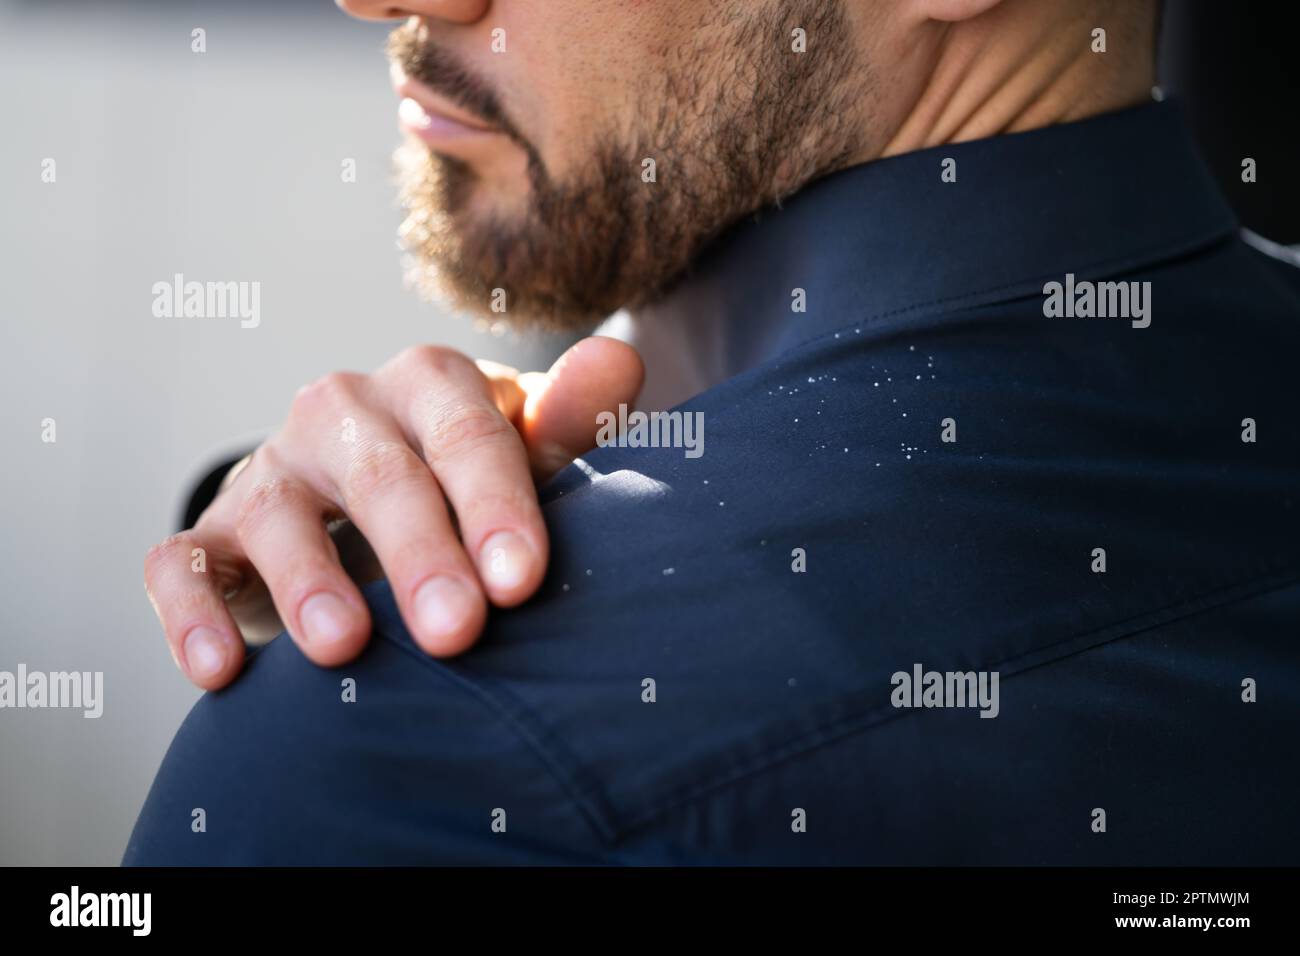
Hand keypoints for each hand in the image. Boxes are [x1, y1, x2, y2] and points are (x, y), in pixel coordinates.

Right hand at [143, 336, 642, 689]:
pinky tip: (223, 672)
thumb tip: (621, 367)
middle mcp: (343, 414)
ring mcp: (271, 470)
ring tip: (344, 648)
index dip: (493, 504)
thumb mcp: (527, 453)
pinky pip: (182, 563)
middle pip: (380, 473)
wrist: (370, 503)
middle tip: (456, 632)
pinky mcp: (211, 532)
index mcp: (429, 386)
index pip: (465, 432)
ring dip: (307, 580)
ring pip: (278, 511)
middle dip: (419, 554)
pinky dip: (193, 612)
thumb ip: (570, 422)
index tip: (522, 582)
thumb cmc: (470, 483)